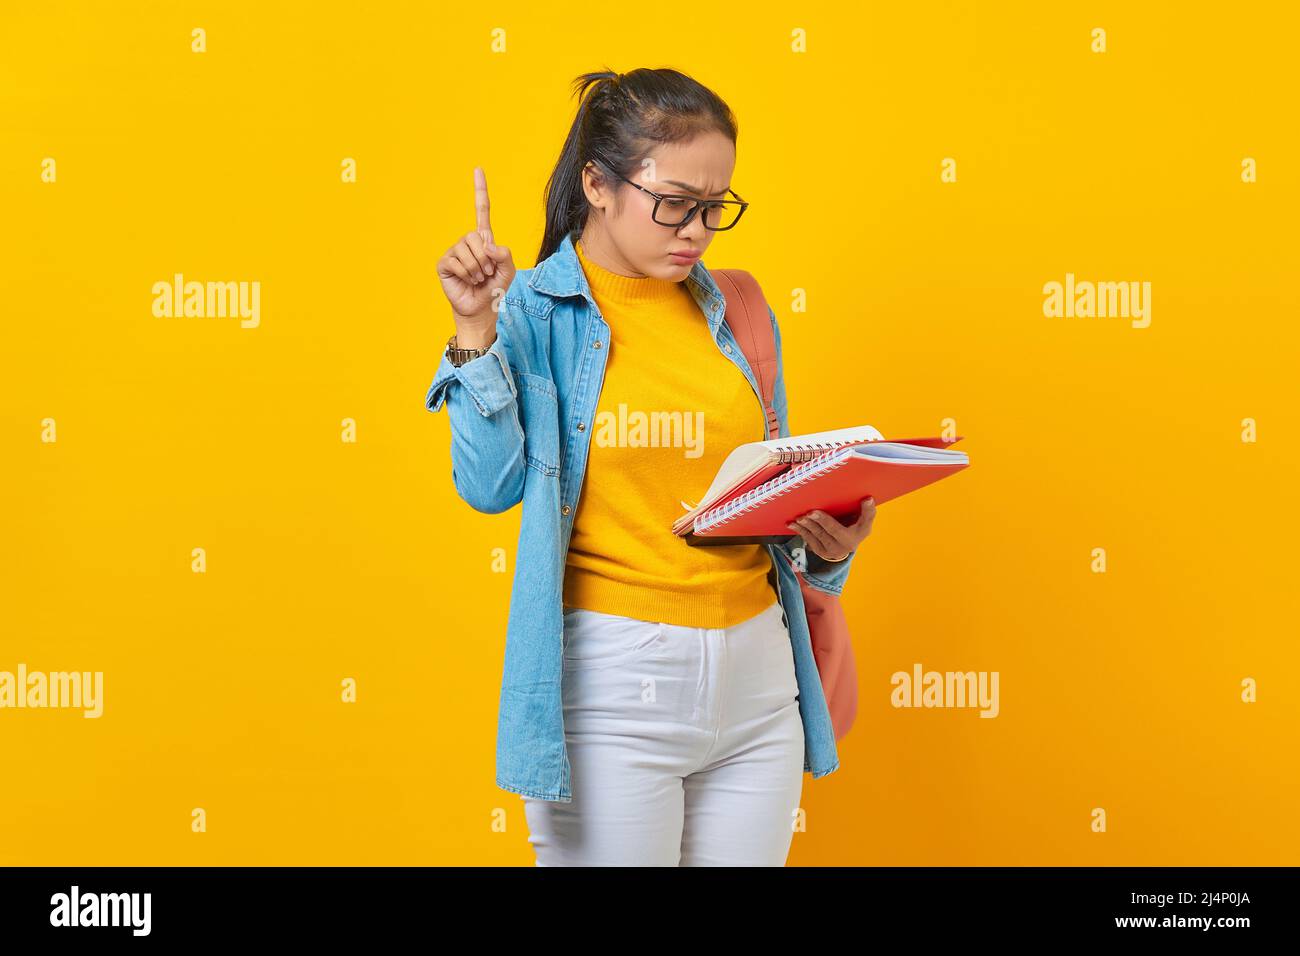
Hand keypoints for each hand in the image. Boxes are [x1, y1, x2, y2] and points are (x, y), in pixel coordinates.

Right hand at [436, 166, 516, 330]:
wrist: (481, 309)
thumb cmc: (494, 289)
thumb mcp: (508, 270)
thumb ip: (504, 254)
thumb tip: (486, 243)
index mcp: (484, 239)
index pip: (481, 210)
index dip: (480, 190)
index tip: (478, 169)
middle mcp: (467, 241)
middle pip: (477, 236)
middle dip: (486, 259)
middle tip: (486, 274)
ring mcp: (454, 251)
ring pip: (468, 251)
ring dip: (477, 269)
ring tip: (476, 279)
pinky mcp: (444, 263)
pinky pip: (457, 262)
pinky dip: (466, 275)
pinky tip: (466, 281)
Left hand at [787, 497, 875, 562]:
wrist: (845, 547)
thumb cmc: (854, 527)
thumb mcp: (863, 521)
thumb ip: (867, 511)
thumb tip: (868, 498)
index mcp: (859, 533)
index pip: (863, 521)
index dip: (864, 511)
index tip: (864, 500)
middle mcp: (847, 544)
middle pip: (833, 530)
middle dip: (821, 521)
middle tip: (810, 512)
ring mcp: (832, 550)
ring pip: (818, 535)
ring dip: (807, 525)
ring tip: (799, 517)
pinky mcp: (820, 552)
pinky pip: (809, 539)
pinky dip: (800, 530)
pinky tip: (792, 523)